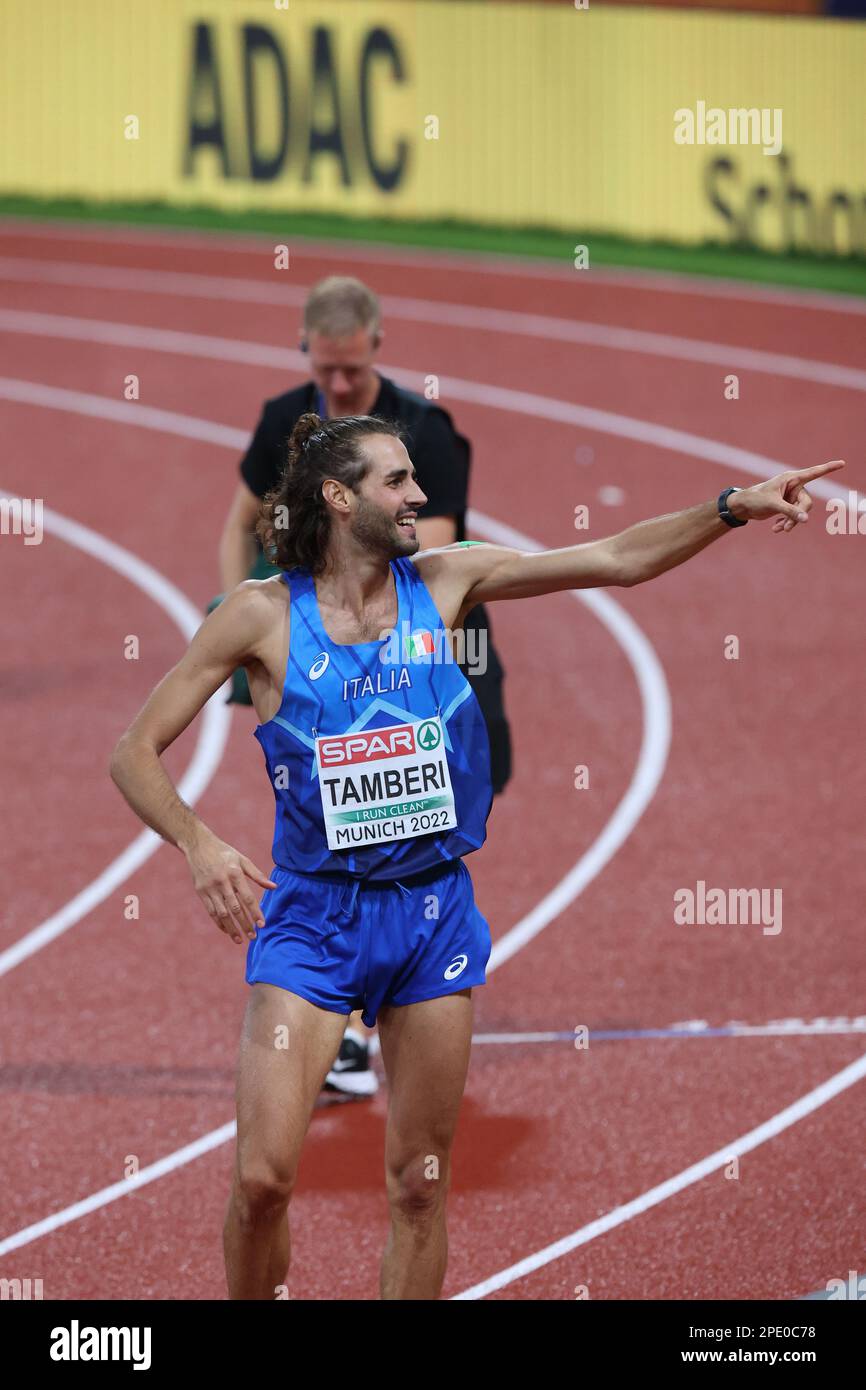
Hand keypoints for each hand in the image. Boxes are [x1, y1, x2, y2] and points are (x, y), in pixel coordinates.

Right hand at [183, 831, 276, 943]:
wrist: (198, 845)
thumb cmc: (224, 852)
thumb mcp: (242, 859)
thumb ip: (257, 875)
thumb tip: (274, 887)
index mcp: (234, 873)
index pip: (247, 897)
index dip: (255, 912)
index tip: (262, 924)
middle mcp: (222, 882)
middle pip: (235, 908)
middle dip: (245, 924)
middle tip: (253, 937)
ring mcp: (210, 888)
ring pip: (222, 913)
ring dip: (231, 928)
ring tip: (240, 939)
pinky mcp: (201, 892)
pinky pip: (211, 911)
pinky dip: (219, 923)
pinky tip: (227, 931)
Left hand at [728, 460, 844, 531]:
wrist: (742, 507)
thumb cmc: (754, 499)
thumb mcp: (772, 505)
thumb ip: (789, 512)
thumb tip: (805, 520)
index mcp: (791, 479)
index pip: (814, 473)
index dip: (828, 468)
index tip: (842, 463)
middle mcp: (793, 486)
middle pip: (807, 503)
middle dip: (798, 515)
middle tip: (787, 527)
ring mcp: (791, 497)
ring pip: (801, 512)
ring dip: (791, 522)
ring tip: (778, 529)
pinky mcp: (787, 506)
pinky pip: (794, 516)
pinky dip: (787, 523)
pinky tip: (776, 528)